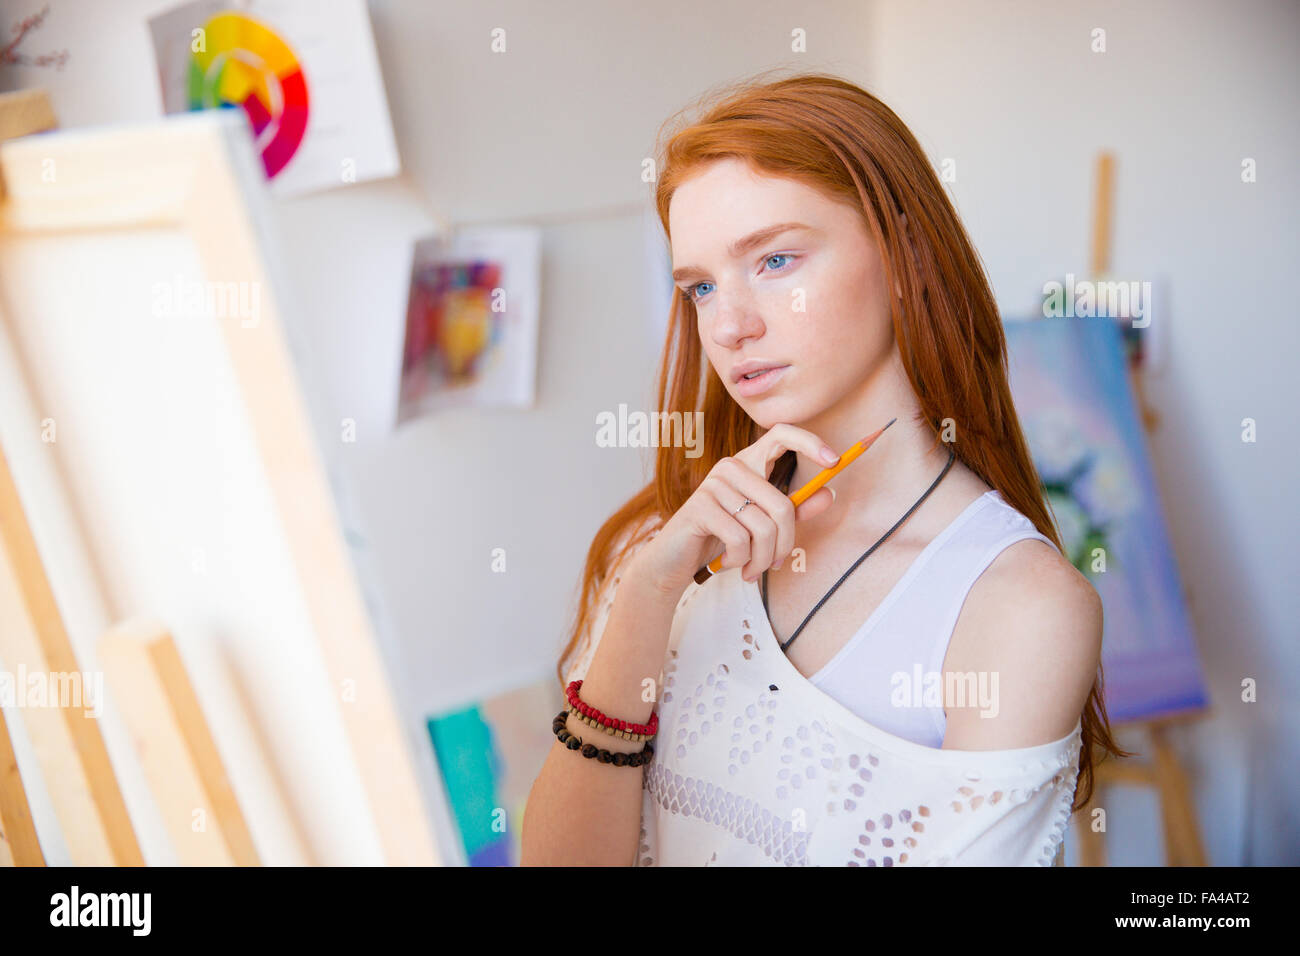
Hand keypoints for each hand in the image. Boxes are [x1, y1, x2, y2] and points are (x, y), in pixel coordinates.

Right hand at [633, 424, 839, 598]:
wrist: (675, 562)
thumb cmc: (721, 541)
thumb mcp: (762, 527)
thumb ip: (795, 510)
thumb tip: (830, 493)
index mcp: (748, 464)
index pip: (781, 434)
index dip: (809, 442)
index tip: (834, 460)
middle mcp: (731, 467)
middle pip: (782, 505)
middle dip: (784, 544)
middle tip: (776, 564)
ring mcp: (714, 484)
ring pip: (763, 527)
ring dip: (762, 559)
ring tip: (751, 569)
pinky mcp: (700, 507)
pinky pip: (740, 539)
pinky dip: (741, 560)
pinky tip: (730, 563)